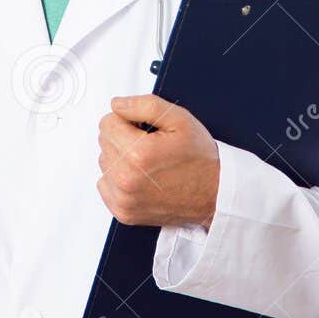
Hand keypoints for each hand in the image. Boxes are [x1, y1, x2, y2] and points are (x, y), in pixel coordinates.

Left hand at [96, 94, 220, 227]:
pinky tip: (140, 178)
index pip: (107, 123)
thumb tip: (118, 105)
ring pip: (104, 163)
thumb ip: (144, 105)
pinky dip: (117, 180)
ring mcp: (124, 198)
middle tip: (150, 145)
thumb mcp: (180, 119)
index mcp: (138, 153)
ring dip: (120, 159)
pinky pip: (104, 186)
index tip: (143, 128)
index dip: (127, 120)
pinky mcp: (123, 212)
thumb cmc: (200, 160)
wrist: (214, 194)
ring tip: (147, 163)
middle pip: (104, 142)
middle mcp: (127, 178)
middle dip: (123, 138)